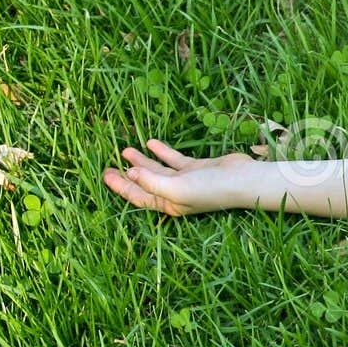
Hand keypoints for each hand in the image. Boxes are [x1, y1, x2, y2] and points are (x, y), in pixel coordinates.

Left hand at [102, 138, 252, 216]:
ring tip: (126, 149)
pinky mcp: (196, 168)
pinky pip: (173, 160)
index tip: (106, 174)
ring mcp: (186, 180)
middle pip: (145, 183)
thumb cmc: (209, 189)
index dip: (120, 186)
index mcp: (169, 204)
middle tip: (109, 165)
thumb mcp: (175, 188)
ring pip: (157, 170)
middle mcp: (175, 194)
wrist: (241, 180)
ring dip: (142, 160)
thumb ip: (150, 181)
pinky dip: (162, 152)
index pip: (138, 196)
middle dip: (127, 175)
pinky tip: (151, 143)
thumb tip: (129, 172)